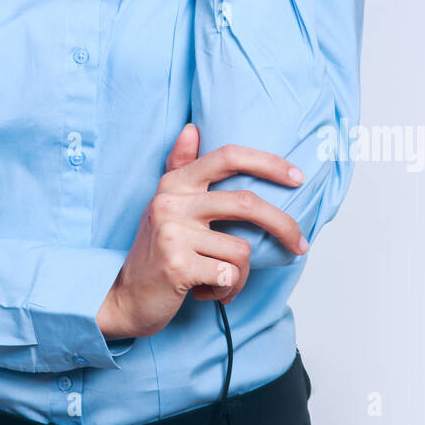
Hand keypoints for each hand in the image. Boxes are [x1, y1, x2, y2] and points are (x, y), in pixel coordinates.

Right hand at [96, 122, 307, 339]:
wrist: (123, 296)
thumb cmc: (155, 251)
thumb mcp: (164, 204)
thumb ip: (180, 166)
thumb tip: (191, 128)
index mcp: (174, 183)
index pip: (228, 156)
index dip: (268, 162)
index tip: (297, 176)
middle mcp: (172, 202)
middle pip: (247, 203)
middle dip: (283, 225)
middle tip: (300, 245)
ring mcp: (173, 233)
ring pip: (241, 249)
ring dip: (239, 275)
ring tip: (217, 280)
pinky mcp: (177, 265)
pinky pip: (229, 276)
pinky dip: (225, 290)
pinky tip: (204, 291)